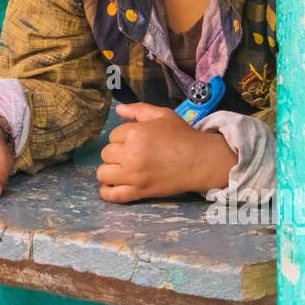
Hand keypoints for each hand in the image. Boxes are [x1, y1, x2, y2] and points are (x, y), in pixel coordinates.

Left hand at [97, 102, 236, 202]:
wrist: (201, 161)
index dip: (123, 137)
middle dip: (116, 152)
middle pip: (106, 154)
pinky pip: (112, 195)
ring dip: (110, 170)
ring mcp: (134, 176)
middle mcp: (131, 155)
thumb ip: (138, 110)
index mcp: (135, 133)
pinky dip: (107, 191)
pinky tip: (112, 185)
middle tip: (131, 153)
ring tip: (122, 168)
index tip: (135, 140)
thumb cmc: (183, 136)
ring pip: (103, 173)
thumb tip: (118, 109)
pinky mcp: (139, 192)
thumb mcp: (162, 115)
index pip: (113, 135)